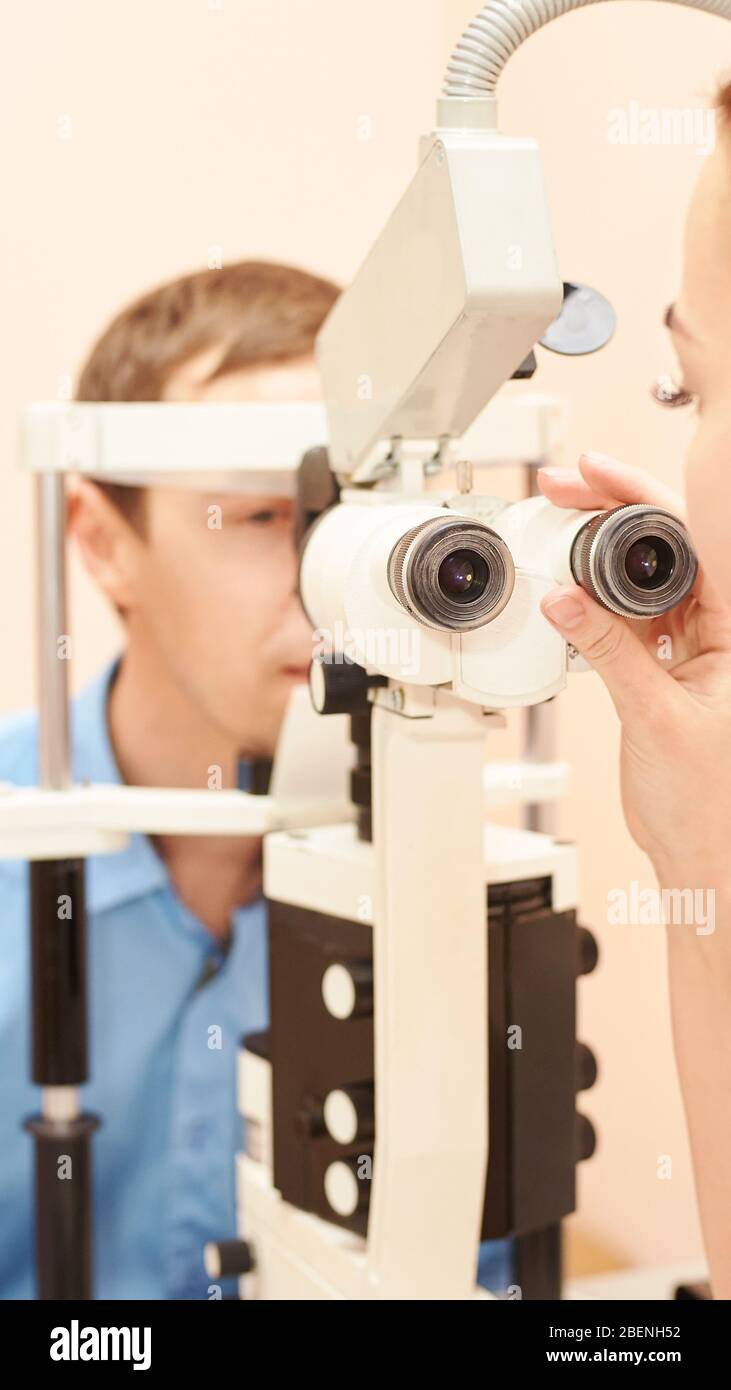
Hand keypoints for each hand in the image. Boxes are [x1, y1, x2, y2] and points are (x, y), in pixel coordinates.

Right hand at [537, 451, 730, 883]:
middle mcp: (723, 628)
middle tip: (565, 488)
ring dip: (600, 551)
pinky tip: (568, 586)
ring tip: (558, 524)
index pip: (695, 540)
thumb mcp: (655, 716)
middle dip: (615, 509)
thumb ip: (610, 651)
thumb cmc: (710, 801)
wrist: (699, 853)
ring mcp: (694, 644)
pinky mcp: (664, 665)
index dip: (644, 497)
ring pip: (645, 576)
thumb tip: (566, 599)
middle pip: (668, 545)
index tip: (599, 474)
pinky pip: (628, 615)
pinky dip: (595, 598)